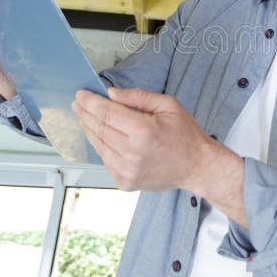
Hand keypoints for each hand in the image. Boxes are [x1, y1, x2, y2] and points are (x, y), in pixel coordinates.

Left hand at [73, 87, 246, 225]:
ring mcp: (127, 171)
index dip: (90, 103)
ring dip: (89, 129)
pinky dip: (101, 147)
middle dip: (85, 113)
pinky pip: (105, 160)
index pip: (107, 113)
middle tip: (79, 103)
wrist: (197, 166)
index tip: (81, 95)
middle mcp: (133, 153)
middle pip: (99, 129)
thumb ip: (138, 97)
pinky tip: (102, 136)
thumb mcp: (168, 105)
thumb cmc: (186, 135)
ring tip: (85, 117)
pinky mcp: (125, 182)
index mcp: (144, 132)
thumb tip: (111, 94)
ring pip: (98, 146)